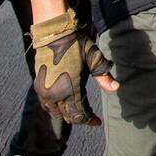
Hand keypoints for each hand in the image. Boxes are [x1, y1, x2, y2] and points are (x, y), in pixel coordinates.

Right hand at [31, 7, 118, 126]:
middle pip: (68, 116)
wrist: (54, 33)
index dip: (89, 120)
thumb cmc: (76, 44)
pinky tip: (63, 106)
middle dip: (80, 118)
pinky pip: (47, 106)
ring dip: (67, 114)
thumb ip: (104, 75)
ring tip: (77, 112)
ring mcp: (45, 92)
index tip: (97, 122)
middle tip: (90, 117)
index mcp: (70, 89)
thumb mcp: (93, 58)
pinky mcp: (38, 87)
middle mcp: (55, 94)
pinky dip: (56, 109)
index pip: (80, 114)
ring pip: (57, 113)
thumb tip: (116, 88)